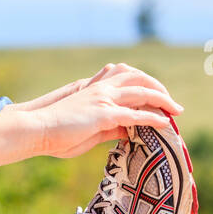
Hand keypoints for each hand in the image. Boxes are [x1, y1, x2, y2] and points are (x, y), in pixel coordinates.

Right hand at [23, 63, 184, 158]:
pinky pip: (136, 114)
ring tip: (176, 110)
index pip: (127, 82)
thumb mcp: (87, 129)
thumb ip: (109, 126)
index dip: (145, 89)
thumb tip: (128, 130)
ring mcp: (103, 99)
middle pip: (139, 79)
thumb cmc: (55, 134)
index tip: (158, 101)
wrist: (36, 130)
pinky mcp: (104, 114)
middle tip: (172, 104)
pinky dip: (154, 117)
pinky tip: (165, 123)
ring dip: (163, 99)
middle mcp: (101, 89)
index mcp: (95, 90)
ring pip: (142, 92)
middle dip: (159, 88)